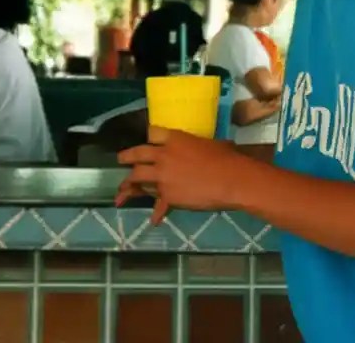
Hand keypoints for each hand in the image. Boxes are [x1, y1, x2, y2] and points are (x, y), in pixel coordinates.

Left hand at [116, 126, 252, 224]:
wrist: (233, 180)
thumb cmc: (228, 158)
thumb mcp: (211, 145)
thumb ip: (196, 147)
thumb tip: (202, 149)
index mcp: (175, 139)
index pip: (153, 133)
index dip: (150, 137)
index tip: (148, 141)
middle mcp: (163, 156)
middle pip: (136, 154)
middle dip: (126, 157)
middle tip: (121, 159)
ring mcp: (162, 177)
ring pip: (137, 178)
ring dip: (129, 185)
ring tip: (123, 191)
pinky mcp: (167, 196)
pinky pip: (157, 205)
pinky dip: (157, 214)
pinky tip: (154, 220)